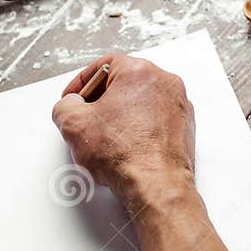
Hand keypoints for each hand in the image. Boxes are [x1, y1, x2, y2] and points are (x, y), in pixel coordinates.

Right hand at [52, 54, 195, 212]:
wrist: (156, 185)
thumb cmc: (124, 154)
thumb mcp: (73, 124)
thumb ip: (65, 105)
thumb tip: (70, 105)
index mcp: (139, 71)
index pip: (103, 66)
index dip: (82, 82)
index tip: (74, 97)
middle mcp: (164, 83)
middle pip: (124, 82)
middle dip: (101, 99)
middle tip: (87, 117)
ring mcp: (178, 104)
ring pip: (141, 101)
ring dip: (121, 114)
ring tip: (105, 136)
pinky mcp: (185, 126)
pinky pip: (156, 119)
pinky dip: (140, 128)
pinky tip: (126, 146)